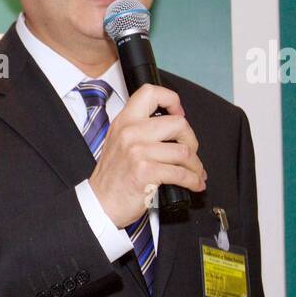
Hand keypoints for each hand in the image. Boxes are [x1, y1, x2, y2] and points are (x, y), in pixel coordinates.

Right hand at [87, 83, 205, 227]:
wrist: (99, 203)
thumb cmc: (112, 178)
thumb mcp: (118, 143)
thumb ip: (140, 131)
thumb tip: (172, 130)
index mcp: (124, 122)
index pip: (150, 93)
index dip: (171, 100)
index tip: (178, 113)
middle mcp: (130, 132)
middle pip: (178, 124)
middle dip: (191, 141)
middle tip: (189, 152)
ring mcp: (137, 151)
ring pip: (184, 151)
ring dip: (195, 166)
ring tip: (195, 173)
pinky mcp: (146, 171)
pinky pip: (181, 173)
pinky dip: (192, 180)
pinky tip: (193, 184)